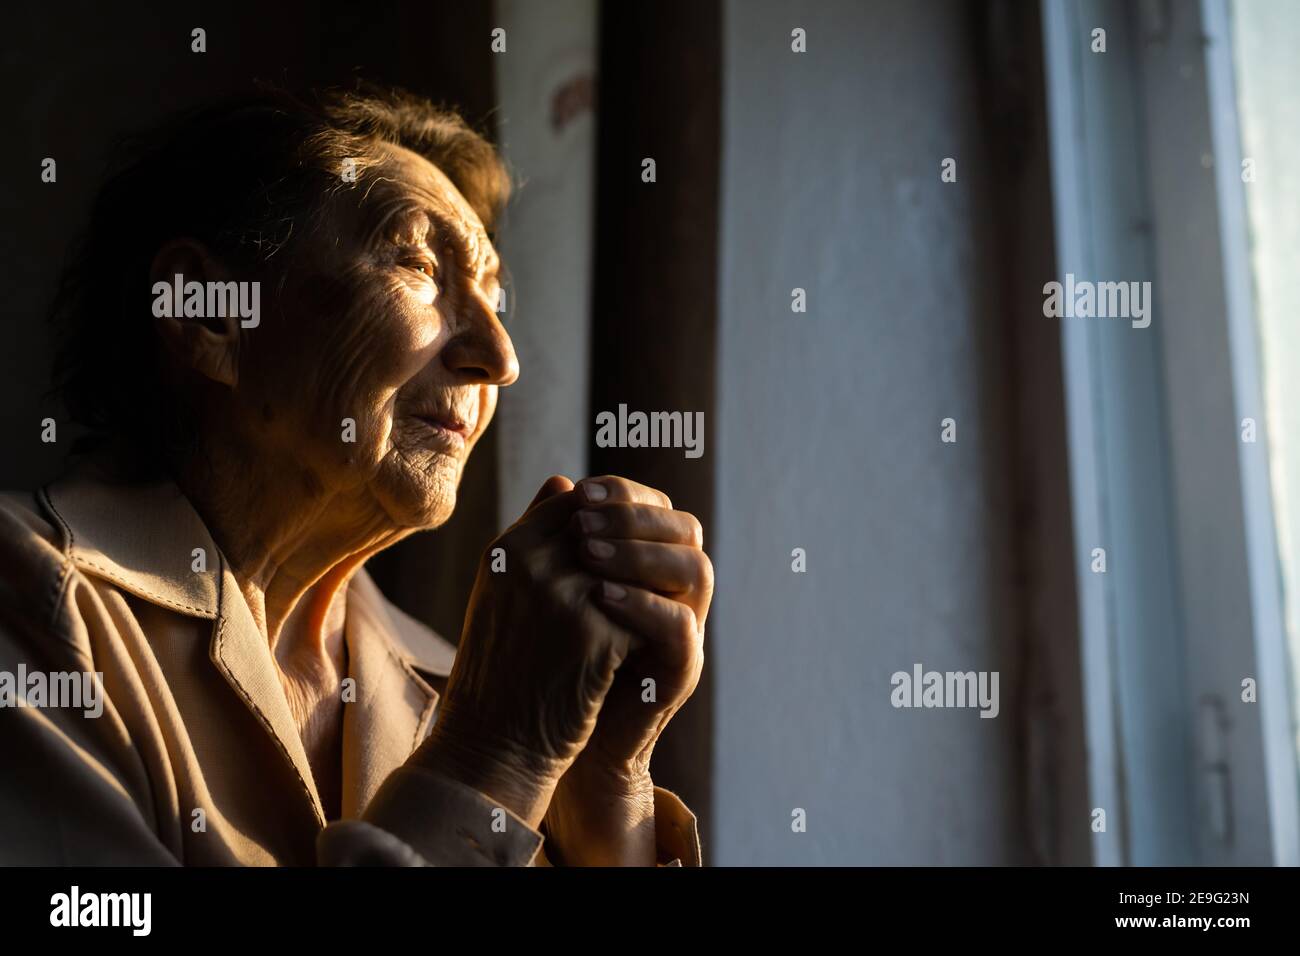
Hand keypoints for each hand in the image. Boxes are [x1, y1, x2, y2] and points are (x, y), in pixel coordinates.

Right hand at [410, 475, 635, 828]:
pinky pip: (643, 612)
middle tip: (657, 570)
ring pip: (633, 568)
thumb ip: (534, 533)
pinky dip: (649, 627)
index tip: (630, 538)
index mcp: (508, 549)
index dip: (611, 515)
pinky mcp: (594, 636)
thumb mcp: (502, 589)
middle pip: (610, 528)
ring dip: (648, 586)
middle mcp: (531, 564)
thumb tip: (567, 480)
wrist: (492, 744)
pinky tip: (643, 649)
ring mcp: (563, 597)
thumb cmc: (500, 667)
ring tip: (654, 607)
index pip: (575, 502)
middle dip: (638, 546)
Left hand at [542, 476, 710, 864]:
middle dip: (635, 518)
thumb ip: (558, 538)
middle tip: (584, 523)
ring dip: (642, 554)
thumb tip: (557, 482)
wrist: (544, 734)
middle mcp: (675, 591)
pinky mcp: (680, 670)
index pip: (656, 507)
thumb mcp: (548, 587)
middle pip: (686, 529)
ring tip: (589, 554)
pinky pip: (681, 626)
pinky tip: (601, 596)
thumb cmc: (545, 654)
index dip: (623, 493)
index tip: (579, 493)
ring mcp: (684, 629)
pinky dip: (644, 605)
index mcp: (648, 563)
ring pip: (696, 569)